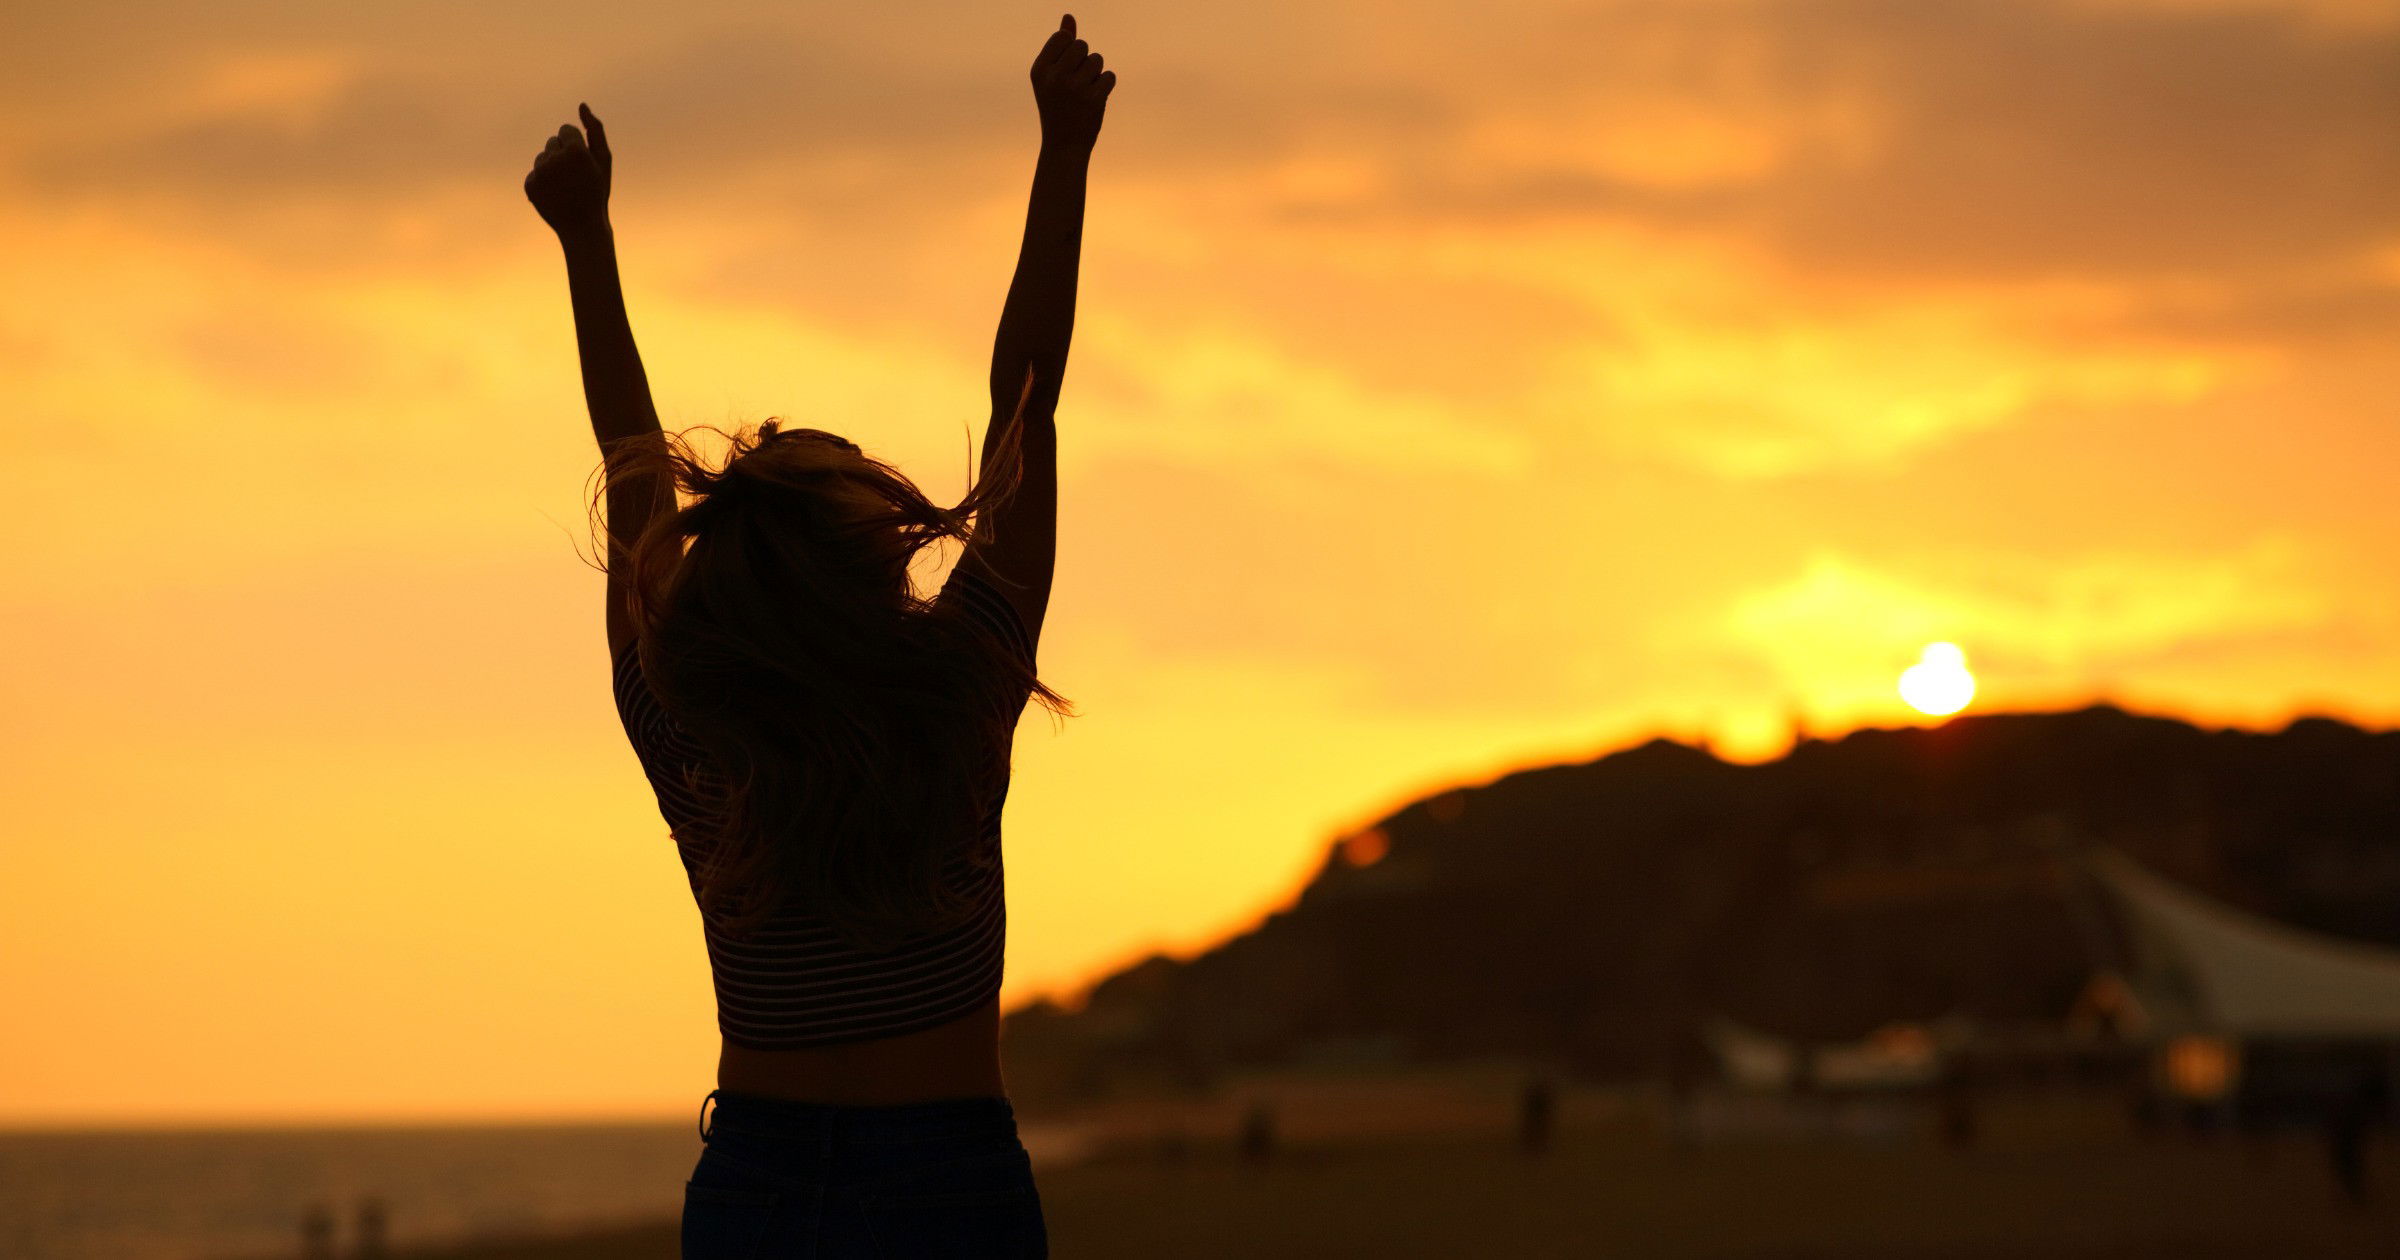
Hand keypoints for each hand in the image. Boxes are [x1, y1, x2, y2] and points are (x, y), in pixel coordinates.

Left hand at [524, 103, 612, 237]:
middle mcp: (554, 158)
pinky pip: (534, 172)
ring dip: (552, 167)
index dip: (575, 145)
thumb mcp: (603, 161)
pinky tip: (555, 194)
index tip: (582, 162)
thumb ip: (595, 130)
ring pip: (542, 157)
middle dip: (562, 154)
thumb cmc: (597, 192)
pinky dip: (543, 181)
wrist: (582, 227)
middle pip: (552, 141)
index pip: (566, 130)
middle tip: (575, 177)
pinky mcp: (529, 185)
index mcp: (575, 150)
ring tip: (565, 186)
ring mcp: (540, 172)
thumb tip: (582, 105)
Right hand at [1031, 14, 1115, 151]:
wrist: (1063, 146)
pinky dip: (1106, 86)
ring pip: (1097, 60)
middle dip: (1084, 60)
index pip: (1063, 37)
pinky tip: (1095, 99)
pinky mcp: (1093, 98)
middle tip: (1076, 83)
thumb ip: (1061, 46)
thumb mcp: (1052, 76)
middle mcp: (1054, 76)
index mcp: (1039, 69)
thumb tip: (1068, 16)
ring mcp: (1074, 88)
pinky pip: (1109, 76)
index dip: (1070, 50)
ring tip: (1084, 91)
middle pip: (1082, 45)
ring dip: (1096, 73)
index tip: (1066, 69)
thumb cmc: (1058, 107)